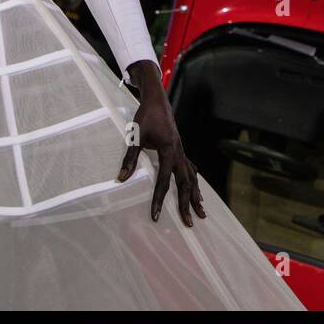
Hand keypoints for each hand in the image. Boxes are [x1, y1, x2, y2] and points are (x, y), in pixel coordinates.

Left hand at [116, 60, 206, 226]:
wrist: (157, 100)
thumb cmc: (145, 116)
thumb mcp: (135, 136)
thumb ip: (130, 158)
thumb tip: (121, 178)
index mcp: (168, 150)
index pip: (164, 181)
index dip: (159, 199)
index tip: (156, 216)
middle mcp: (179, 153)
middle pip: (185, 184)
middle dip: (186, 204)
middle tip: (190, 223)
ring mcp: (181, 151)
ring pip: (192, 177)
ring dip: (196, 195)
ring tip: (201, 211)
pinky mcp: (179, 149)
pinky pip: (190, 169)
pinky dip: (194, 181)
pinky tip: (197, 189)